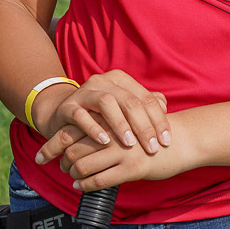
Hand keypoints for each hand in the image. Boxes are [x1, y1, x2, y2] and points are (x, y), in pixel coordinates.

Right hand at [34, 69, 170, 165]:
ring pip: (107, 103)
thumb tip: (164, 105)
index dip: (158, 120)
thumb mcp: (122, 108)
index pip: (145, 98)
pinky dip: (94, 128)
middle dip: (144, 126)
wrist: (62, 114)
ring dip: (120, 125)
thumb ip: (142, 104)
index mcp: (120, 80)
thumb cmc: (100, 115)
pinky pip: (81, 115)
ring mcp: (85, 92)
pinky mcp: (68, 106)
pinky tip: (104, 142)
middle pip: (130, 101)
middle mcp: (103, 81)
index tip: (166, 142)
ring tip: (130, 144)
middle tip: (152, 148)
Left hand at [60, 112, 200, 190]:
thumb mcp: (129, 120)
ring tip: (71, 177)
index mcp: (110, 118)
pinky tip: (81, 186)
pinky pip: (99, 180)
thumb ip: (108, 122)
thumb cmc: (154, 132)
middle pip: (73, 147)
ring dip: (72, 174)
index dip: (53, 144)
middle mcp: (113, 132)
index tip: (43, 155)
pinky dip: (85, 185)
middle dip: (61, 160)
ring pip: (83, 164)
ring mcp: (122, 150)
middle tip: (59, 167)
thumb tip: (85, 132)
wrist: (182, 141)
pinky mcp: (131, 168)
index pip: (72, 130)